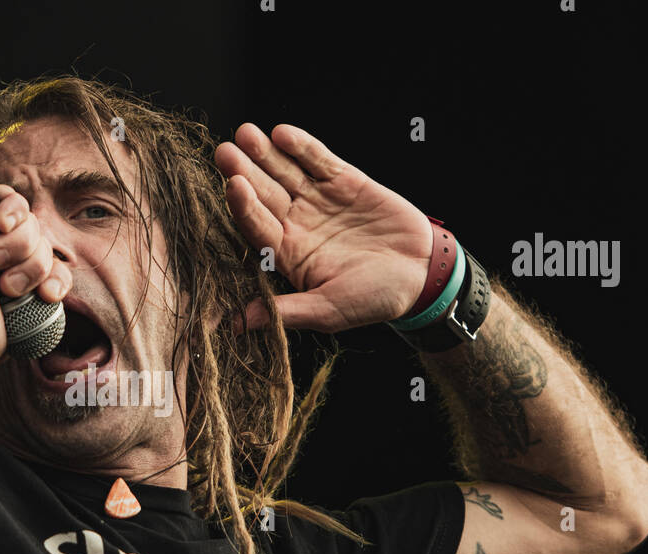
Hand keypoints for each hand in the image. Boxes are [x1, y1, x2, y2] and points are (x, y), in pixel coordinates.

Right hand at [0, 184, 71, 374]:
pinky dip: (13, 211)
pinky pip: (12, 198)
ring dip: (19, 247)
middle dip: (33, 269)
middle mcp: (2, 259)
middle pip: (44, 250)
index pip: (52, 275)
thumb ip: (10, 346)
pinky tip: (1, 225)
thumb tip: (19, 348)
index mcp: (10, 287)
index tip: (47, 294)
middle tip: (6, 285)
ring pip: (32, 228)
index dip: (57, 282)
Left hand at [215, 123, 434, 332]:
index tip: (233, 187)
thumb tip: (236, 326)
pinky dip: (302, 147)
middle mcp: (296, 224)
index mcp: (287, 255)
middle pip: (263, 195)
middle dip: (244, 173)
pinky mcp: (343, 181)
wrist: (423, 274)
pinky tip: (282, 133)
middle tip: (225, 152)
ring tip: (246, 134)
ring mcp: (318, 200)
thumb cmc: (375, 299)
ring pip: (285, 173)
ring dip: (265, 154)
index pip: (257, 227)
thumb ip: (285, 311)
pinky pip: (318, 160)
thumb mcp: (328, 310)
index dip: (244, 207)